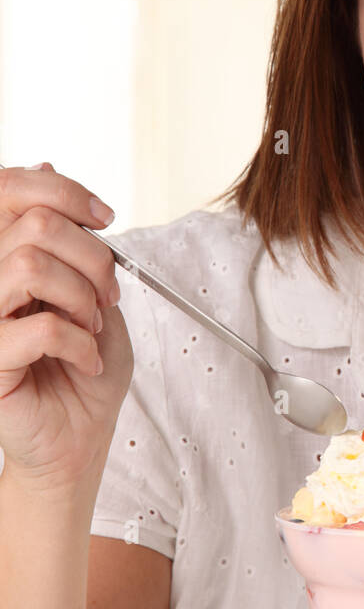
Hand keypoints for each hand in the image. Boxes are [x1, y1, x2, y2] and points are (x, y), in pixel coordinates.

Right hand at [0, 163, 132, 489]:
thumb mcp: (93, 294)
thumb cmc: (84, 369)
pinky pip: (40, 328)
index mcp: (5, 257)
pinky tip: (86, 361)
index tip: (105, 220)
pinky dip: (81, 343)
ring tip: (92, 327)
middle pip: (32, 224)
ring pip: (30, 265)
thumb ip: (71, 238)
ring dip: (81, 296)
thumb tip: (46, 169)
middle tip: (107, 296)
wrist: (79, 438)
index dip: (64, 193)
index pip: (9, 190)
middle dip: (91, 257)